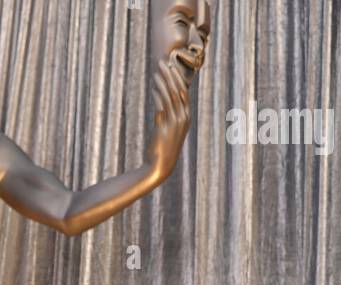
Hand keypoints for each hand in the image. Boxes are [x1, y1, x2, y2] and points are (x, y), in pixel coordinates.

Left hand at [145, 58, 190, 182]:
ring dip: (163, 82)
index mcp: (186, 117)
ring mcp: (175, 123)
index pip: (183, 92)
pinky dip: (158, 95)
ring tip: (156, 71)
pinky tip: (154, 87)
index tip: (169, 67)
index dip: (177, 78)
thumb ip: (166, 115)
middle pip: (178, 91)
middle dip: (170, 75)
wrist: (160, 166)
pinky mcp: (165, 127)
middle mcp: (183, 119)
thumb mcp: (167, 129)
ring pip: (170, 97)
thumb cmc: (163, 148)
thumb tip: (161, 102)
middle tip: (162, 62)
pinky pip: (162, 107)